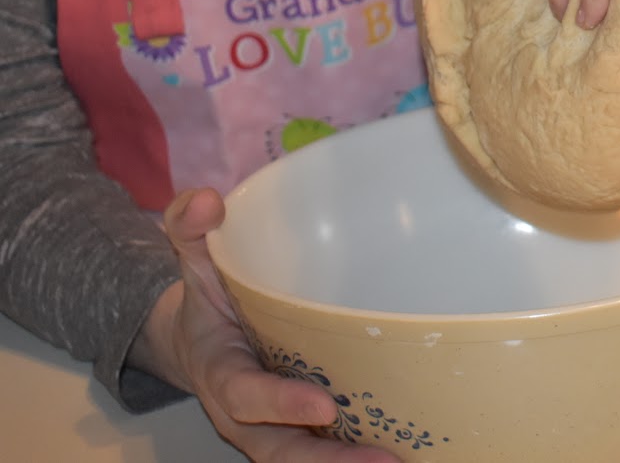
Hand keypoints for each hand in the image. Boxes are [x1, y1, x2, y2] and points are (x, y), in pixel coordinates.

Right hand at [151, 189, 396, 461]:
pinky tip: (409, 451)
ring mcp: (274, 429)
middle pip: (283, 452)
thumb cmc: (208, 301)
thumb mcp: (194, 262)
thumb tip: (210, 201)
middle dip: (329, 461)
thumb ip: (192, 228)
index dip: (282, 404)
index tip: (323, 405)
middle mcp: (247, 415)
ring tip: (404, 462)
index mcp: (221, 374)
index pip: (247, 397)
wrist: (198, 340)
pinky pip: (327, 451)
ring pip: (306, 460)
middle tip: (383, 460)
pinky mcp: (301, 431)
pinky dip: (358, 457)